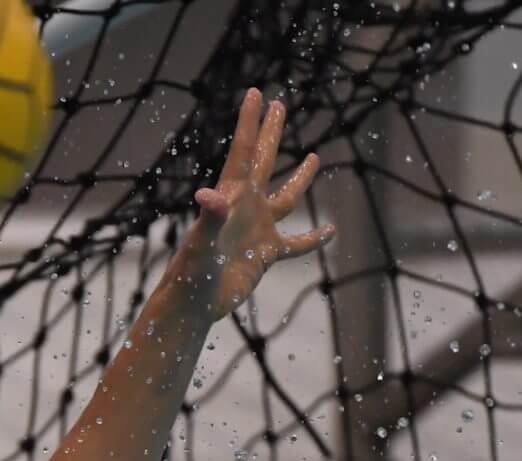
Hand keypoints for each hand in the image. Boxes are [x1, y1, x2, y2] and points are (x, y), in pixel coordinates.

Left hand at [169, 88, 334, 319]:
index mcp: (231, 198)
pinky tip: (330, 231)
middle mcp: (246, 208)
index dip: (250, 122)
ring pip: (286, 198)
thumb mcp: (200, 245)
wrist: (193, 305)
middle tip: (280, 103)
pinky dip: (313, 239)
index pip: (244, 152)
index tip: (256, 93)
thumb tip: (208, 194)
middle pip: (264, 161)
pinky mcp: (266, 254)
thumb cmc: (191, 274)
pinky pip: (296, 244)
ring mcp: (258, 229)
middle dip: (271, 133)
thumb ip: (207, 218)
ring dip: (300, 180)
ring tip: (313, 158)